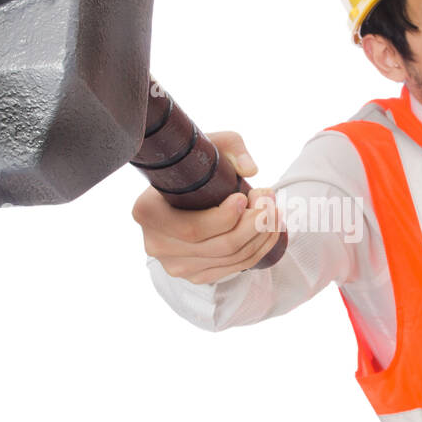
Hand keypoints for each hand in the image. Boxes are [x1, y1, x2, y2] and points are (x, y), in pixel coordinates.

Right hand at [130, 130, 282, 283]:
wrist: (182, 192)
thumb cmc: (193, 167)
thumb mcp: (209, 146)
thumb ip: (231, 147)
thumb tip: (250, 169)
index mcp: (148, 213)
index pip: (192, 228)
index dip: (224, 218)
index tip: (244, 197)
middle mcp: (157, 244)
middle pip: (218, 246)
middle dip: (253, 224)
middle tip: (269, 202)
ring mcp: (176, 265)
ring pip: (231, 259)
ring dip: (261, 236)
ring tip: (273, 211)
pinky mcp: (195, 275)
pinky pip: (233, 268)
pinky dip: (258, 250)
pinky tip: (267, 230)